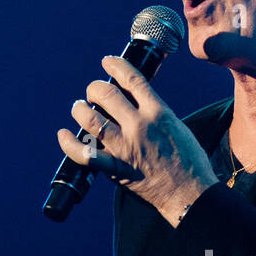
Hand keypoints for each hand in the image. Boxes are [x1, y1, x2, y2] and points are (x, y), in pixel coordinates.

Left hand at [56, 56, 217, 226]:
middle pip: (106, 95)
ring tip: (79, 108)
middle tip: (92, 92)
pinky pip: (86, 155)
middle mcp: (139, 126)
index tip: (107, 62)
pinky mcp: (116, 169)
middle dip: (94, 89)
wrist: (191, 193)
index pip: (132, 79)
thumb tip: (135, 100)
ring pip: (91, 119)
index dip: (115, 65)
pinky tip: (64, 135)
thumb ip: (154, 112)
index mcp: (158, 112)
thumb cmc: (188, 160)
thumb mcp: (176, 125)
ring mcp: (126, 147)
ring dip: (80, 110)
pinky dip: (70, 144)